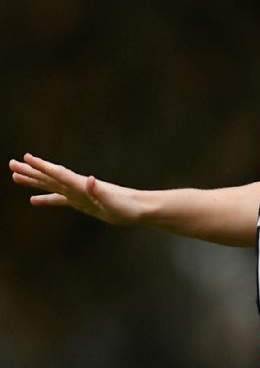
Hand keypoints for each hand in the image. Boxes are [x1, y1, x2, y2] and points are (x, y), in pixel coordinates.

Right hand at [10, 153, 141, 224]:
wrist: (139, 209)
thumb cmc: (128, 207)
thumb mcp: (114, 202)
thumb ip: (101, 192)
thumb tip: (90, 179)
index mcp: (83, 186)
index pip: (59, 174)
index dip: (42, 167)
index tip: (25, 158)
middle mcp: (79, 187)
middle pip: (50, 176)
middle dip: (31, 171)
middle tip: (11, 163)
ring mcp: (79, 194)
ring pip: (51, 185)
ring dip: (34, 181)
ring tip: (15, 176)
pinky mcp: (82, 203)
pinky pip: (59, 199)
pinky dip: (46, 199)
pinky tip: (33, 200)